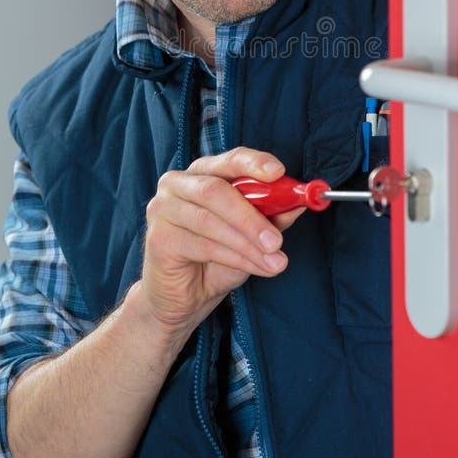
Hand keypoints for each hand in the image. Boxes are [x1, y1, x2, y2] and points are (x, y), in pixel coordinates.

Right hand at [140, 148, 304, 330]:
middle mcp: (178, 184)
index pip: (229, 159)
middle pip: (217, 191)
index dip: (253, 163)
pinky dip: (235, 258)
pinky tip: (255, 267)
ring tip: (274, 261)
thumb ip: (271, 216)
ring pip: (212, 222)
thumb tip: (299, 203)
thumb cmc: (216, 259)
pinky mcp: (159, 238)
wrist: (182, 298)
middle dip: (252, 217)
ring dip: (248, 244)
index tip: (279, 172)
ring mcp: (163, 209)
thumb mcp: (251, 235)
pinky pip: (203, 245)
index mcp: (203, 172)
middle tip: (277, 240)